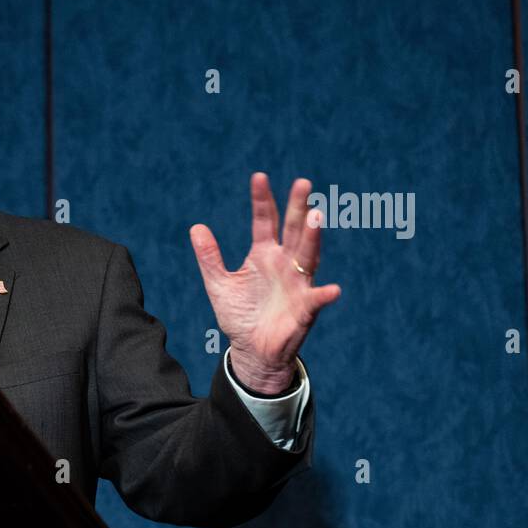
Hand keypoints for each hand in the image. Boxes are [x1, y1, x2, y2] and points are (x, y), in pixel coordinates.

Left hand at [189, 173, 341, 393]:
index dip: (262, 200)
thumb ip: (209, 258)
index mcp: (263, 254)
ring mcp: (297, 283)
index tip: (259, 177)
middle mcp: (285, 263)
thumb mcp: (219, 284)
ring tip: (315, 217)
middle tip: (302, 183)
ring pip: (307, 256)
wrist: (251, 350)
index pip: (264, 220)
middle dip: (298, 207)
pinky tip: (331, 290)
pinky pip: (316, 300)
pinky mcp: (304, 308)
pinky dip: (324, 295)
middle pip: (293, 230)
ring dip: (312, 237)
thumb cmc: (240, 315)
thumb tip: (196, 227)